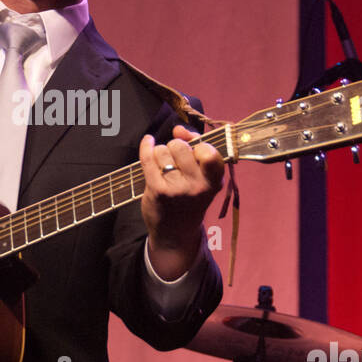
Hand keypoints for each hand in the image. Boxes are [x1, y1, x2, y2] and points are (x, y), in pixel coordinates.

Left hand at [139, 125, 224, 279]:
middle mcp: (197, 186)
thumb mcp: (204, 177)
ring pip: (163, 150)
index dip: (199, 145)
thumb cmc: (190, 197)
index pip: (209, 153)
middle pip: (180, 147)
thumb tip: (178, 129)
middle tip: (176, 161)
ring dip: (162, 154)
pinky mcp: (157, 190)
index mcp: (214, 181)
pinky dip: (147, 146)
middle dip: (176, 147)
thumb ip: (196, 147)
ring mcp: (176, 189)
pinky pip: (149, 157)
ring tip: (166, 168)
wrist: (176, 232)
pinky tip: (148, 142)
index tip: (195, 149)